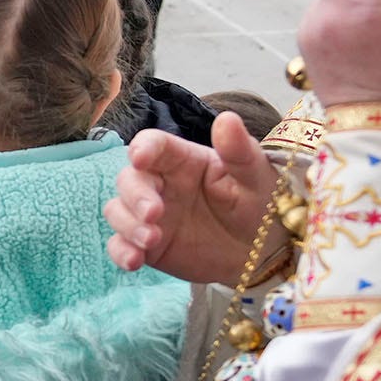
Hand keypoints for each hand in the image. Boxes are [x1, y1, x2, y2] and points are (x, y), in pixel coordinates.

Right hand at [104, 114, 279, 281]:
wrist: (262, 252)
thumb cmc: (259, 205)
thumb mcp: (255, 176)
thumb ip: (238, 150)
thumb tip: (227, 118)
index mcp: (183, 160)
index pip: (154, 145)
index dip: (143, 148)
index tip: (140, 158)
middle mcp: (160, 184)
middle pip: (128, 179)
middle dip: (134, 195)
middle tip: (153, 213)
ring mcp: (150, 216)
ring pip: (117, 211)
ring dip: (127, 224)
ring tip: (151, 240)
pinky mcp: (146, 245)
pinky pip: (120, 245)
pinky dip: (120, 252)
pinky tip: (134, 261)